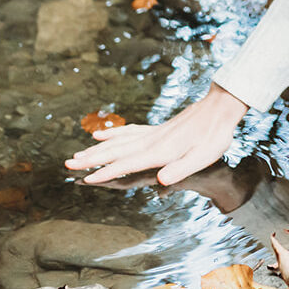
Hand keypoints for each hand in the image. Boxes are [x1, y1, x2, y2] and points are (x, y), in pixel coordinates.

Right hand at [65, 83, 248, 185]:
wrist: (220, 108)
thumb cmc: (215, 135)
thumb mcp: (204, 156)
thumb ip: (181, 168)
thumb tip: (161, 180)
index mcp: (161, 151)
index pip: (128, 164)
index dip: (107, 172)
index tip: (87, 178)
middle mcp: (152, 141)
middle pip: (115, 151)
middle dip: (91, 159)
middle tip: (68, 164)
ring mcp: (152, 133)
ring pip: (118, 142)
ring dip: (97, 149)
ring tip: (78, 154)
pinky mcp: (157, 129)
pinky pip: (128, 132)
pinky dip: (112, 135)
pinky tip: (101, 135)